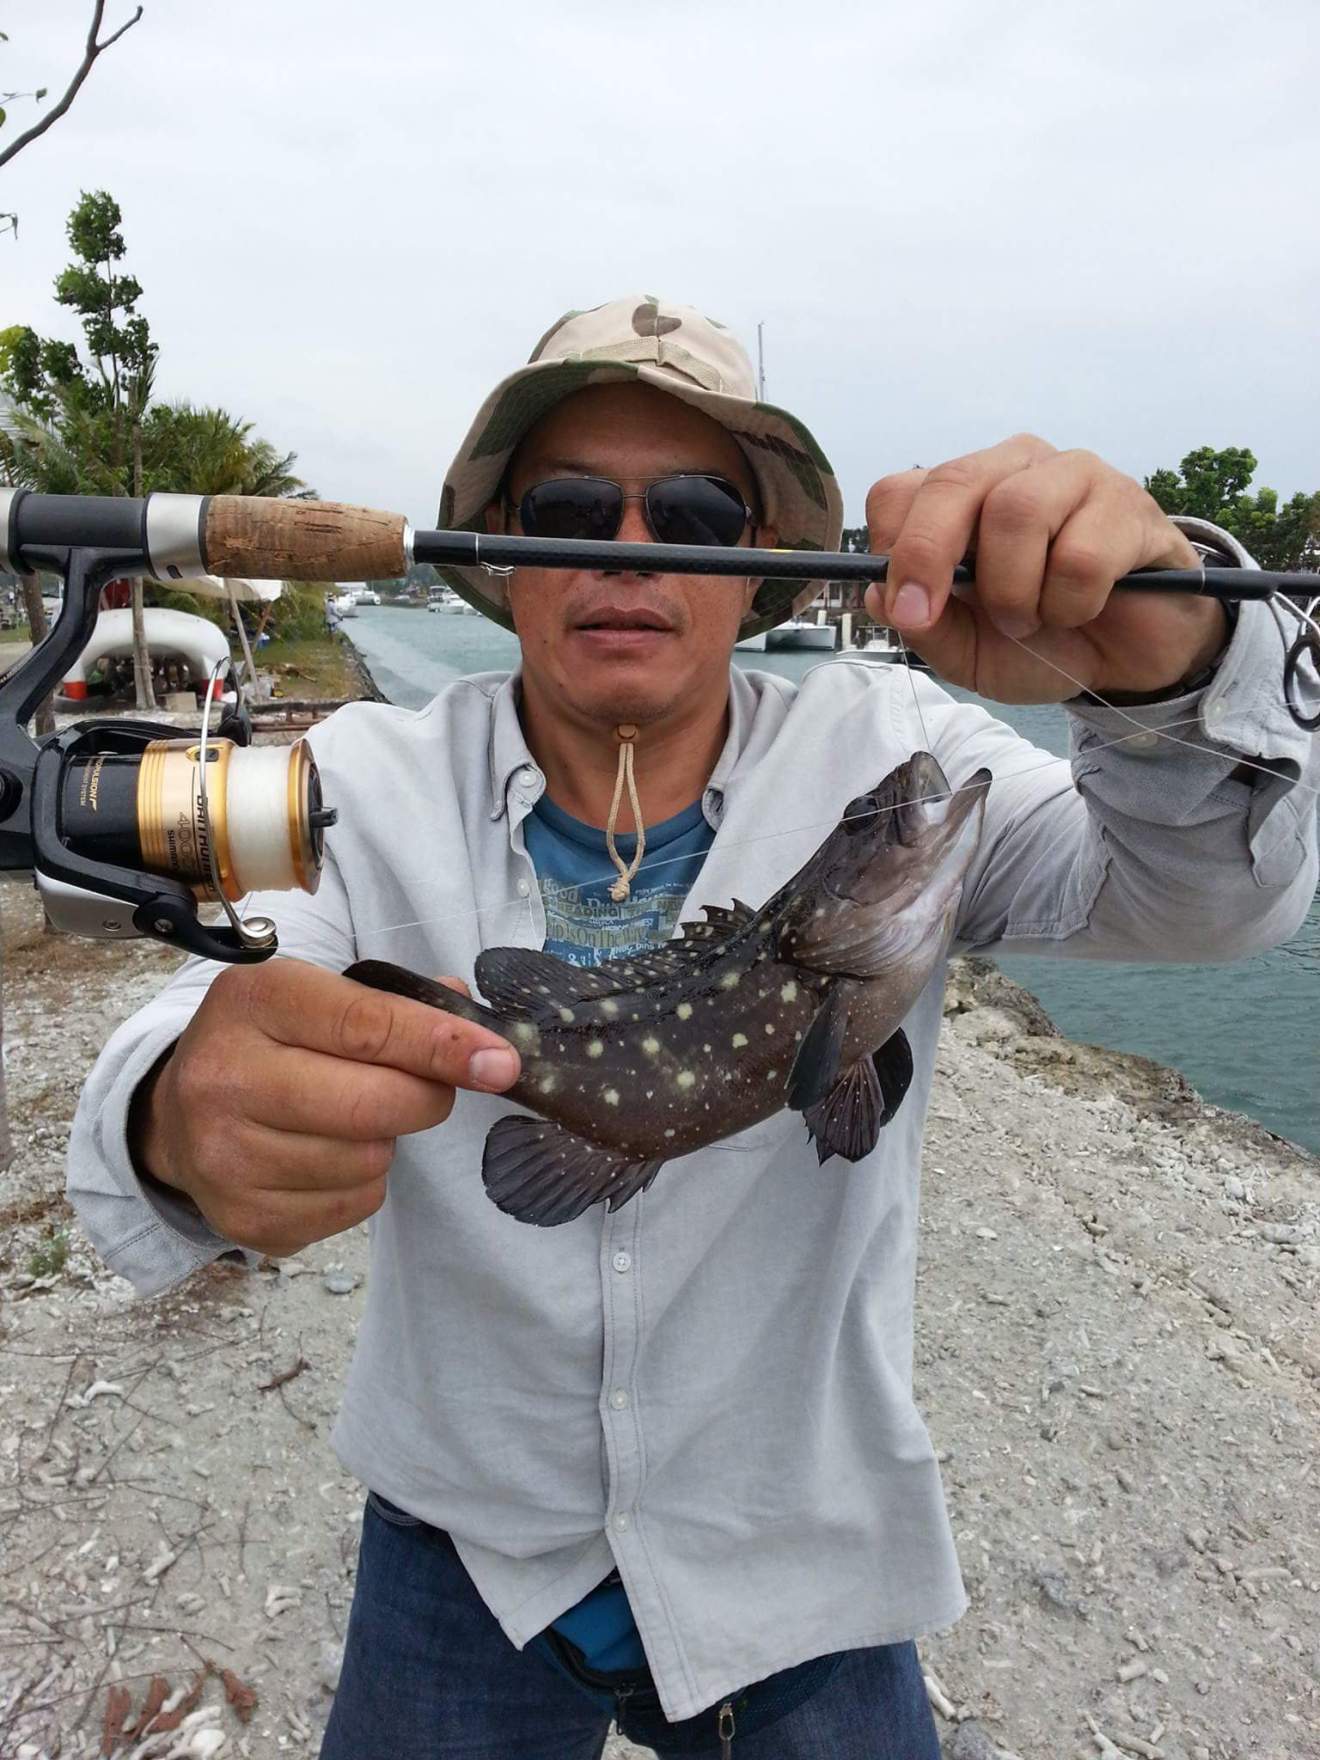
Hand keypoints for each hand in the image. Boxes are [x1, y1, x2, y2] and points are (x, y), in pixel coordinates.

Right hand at [131, 959, 519, 1256]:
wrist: (178, 1113)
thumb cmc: (270, 1042)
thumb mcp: (316, 996)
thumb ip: (397, 1006)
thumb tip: (481, 1036)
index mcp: (253, 1001)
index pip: (368, 1026)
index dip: (444, 1046)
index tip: (500, 1063)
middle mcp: (225, 1077)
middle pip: (373, 1105)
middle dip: (424, 1099)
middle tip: (425, 1090)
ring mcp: (224, 1156)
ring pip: (367, 1162)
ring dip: (384, 1143)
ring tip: (350, 1119)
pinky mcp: (240, 1217)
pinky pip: (351, 1208)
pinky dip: (362, 1185)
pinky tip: (328, 1157)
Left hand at [863, 435, 1226, 702]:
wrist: (1124, 662)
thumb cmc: (1040, 640)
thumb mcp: (965, 652)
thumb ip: (923, 625)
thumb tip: (880, 595)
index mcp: (963, 496)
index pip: (900, 492)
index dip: (892, 549)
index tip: (906, 607)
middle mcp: (1013, 470)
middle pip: (952, 482)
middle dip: (928, 555)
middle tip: (929, 615)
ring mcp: (1073, 477)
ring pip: (1017, 511)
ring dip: (1012, 590)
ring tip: (1029, 620)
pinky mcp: (1127, 506)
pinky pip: (1082, 554)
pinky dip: (1070, 603)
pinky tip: (1080, 609)